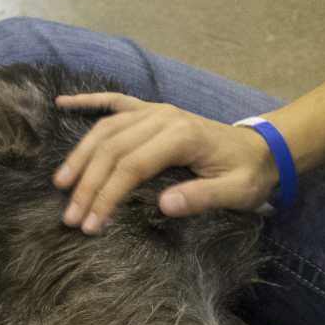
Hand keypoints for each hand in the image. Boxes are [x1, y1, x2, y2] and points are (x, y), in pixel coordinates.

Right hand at [51, 93, 280, 232]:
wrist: (262, 149)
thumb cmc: (247, 174)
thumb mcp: (236, 192)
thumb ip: (202, 197)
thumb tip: (163, 206)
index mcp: (181, 136)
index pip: (132, 166)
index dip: (107, 195)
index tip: (91, 223)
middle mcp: (163, 117)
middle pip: (112, 150)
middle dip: (88, 184)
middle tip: (70, 216)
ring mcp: (155, 110)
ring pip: (106, 130)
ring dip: (81, 156)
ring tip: (62, 184)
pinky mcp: (152, 110)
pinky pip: (114, 102)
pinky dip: (88, 101)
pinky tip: (63, 103)